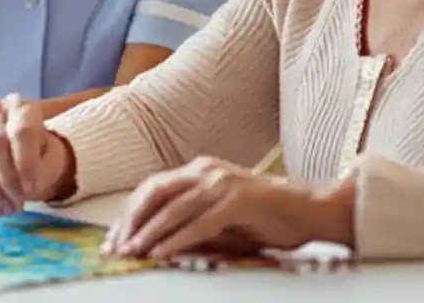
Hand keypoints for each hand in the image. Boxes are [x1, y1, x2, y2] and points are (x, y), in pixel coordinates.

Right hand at [0, 94, 73, 216]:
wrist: (21, 153)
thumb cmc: (40, 155)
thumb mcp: (50, 160)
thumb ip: (41, 171)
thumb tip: (24, 190)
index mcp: (21, 108)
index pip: (21, 132)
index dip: (25, 163)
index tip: (31, 190)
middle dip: (7, 180)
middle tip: (18, 203)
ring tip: (9, 210)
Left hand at [104, 156, 353, 259]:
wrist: (310, 211)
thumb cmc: (265, 218)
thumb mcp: (221, 217)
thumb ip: (191, 222)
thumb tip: (154, 243)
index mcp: (200, 170)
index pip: (153, 188)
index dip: (130, 213)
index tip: (114, 237)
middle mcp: (206, 170)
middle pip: (154, 193)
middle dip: (131, 221)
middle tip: (115, 247)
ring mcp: (221, 183)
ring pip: (172, 208)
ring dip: (148, 232)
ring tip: (132, 253)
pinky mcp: (236, 201)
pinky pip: (198, 223)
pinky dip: (175, 239)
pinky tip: (161, 254)